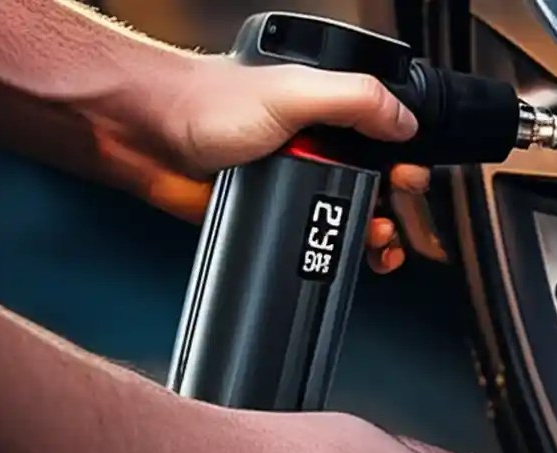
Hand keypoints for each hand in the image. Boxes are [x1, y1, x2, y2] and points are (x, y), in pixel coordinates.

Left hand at [151, 56, 430, 272]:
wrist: (147, 139)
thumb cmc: (205, 104)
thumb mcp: (294, 93)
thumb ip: (356, 100)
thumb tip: (406, 122)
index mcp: (327, 108)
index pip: (387, 134)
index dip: (406, 160)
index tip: (409, 180)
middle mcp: (317, 142)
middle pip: (378, 181)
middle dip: (396, 207)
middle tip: (390, 220)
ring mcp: (297, 178)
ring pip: (352, 215)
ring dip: (373, 235)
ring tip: (376, 244)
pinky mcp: (275, 211)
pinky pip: (317, 237)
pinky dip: (336, 251)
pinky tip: (347, 256)